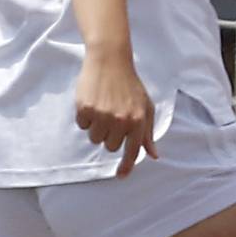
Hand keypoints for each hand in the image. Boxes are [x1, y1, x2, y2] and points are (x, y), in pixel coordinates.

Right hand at [73, 48, 158, 176]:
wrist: (110, 60)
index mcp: (138, 120)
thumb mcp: (145, 106)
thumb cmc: (129, 84)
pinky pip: (82, 126)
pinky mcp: (85, 109)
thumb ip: (147, 132)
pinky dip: (85, 117)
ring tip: (102, 107)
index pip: (132, 150)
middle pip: (110, 146)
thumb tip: (153, 155)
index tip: (120, 176)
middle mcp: (121, 120)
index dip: (126, 166)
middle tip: (112, 115)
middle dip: (110, 135)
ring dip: (97, 127)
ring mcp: (102, 115)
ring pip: (95, 138)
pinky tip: (92, 101)